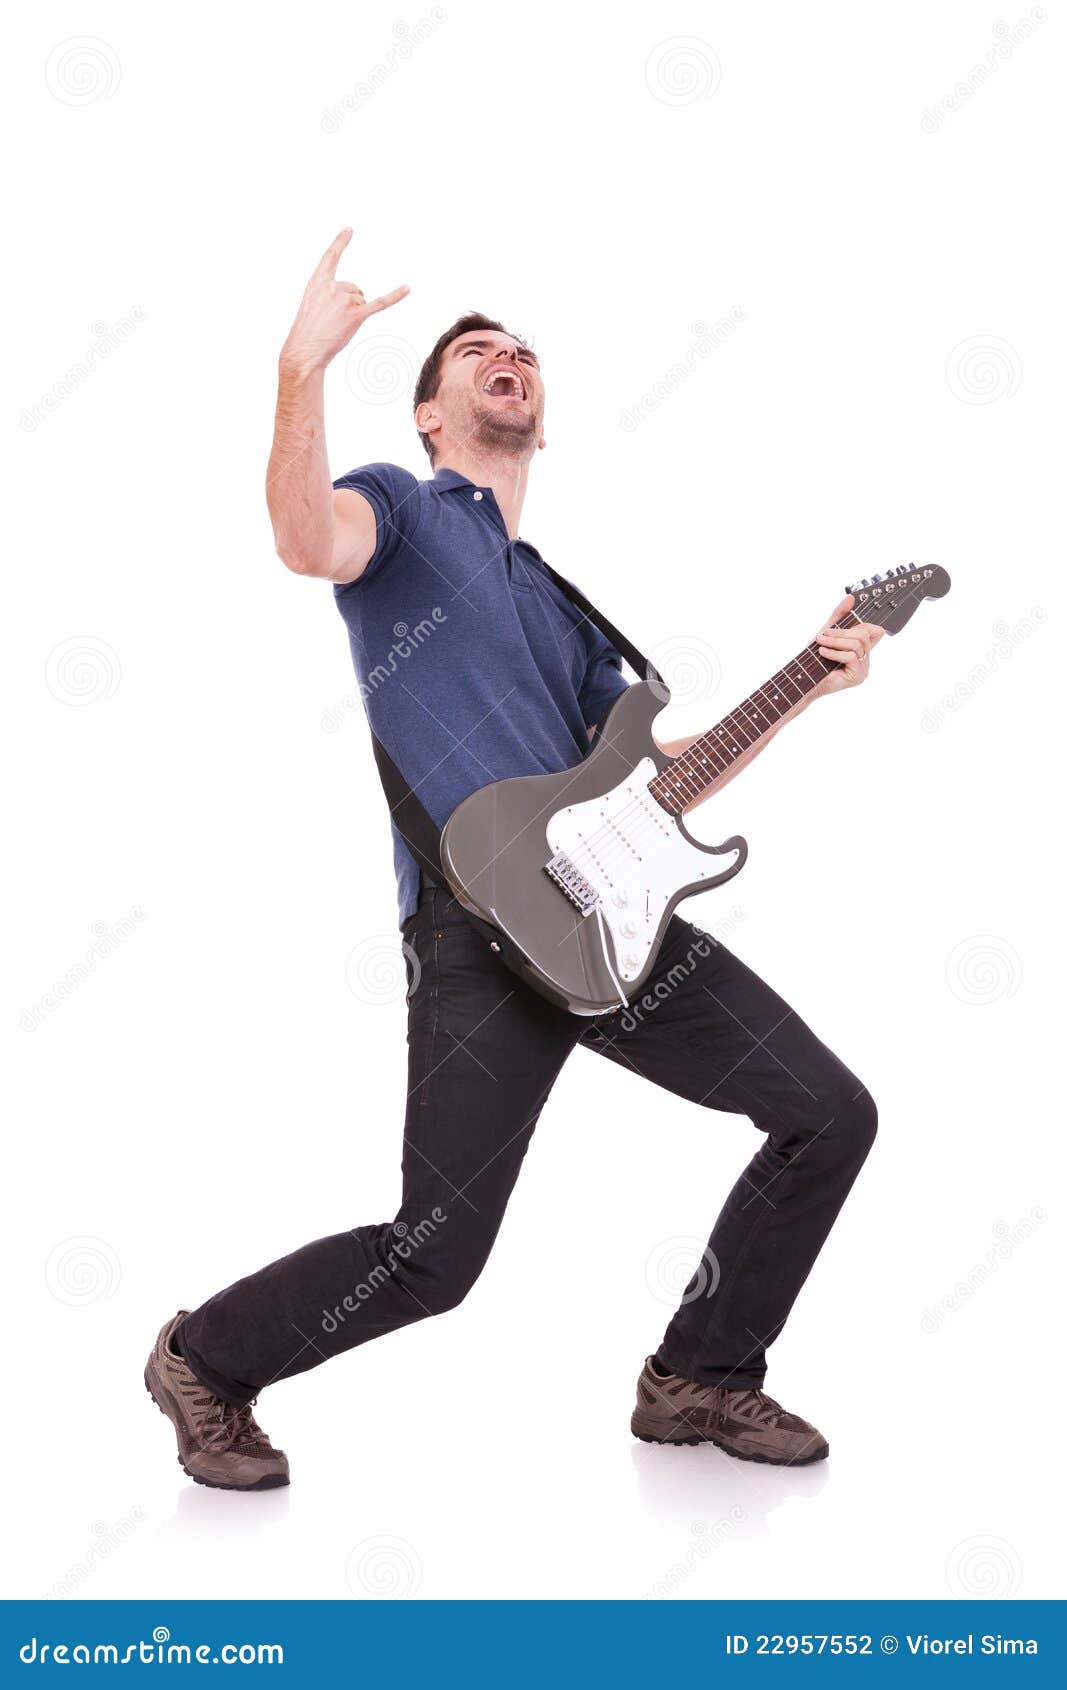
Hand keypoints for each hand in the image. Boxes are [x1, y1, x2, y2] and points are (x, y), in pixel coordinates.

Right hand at [279, 228, 408, 378]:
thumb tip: (358, 295)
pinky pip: (379, 303)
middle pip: (354, 288)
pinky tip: (407, 288)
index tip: (349, 230)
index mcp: (318, 281)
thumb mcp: (311, 304)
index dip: (340, 242)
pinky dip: (395, 296)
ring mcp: (345, 300)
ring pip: (361, 300)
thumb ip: (330, 293)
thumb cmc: (308, 331)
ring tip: (338, 326)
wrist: (305, 350)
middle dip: (349, 304)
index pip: (331, 257)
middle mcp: (332, 287)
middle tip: (333, 320)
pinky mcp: (356, 316)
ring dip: (355, 314)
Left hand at [811, 594, 883, 696]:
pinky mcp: (858, 677)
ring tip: (820, 641)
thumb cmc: (814, 659)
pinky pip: (852, 656)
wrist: (803, 680)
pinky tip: (823, 653)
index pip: (874, 631)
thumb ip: (839, 616)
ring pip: (857, 645)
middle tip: (824, 633)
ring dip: (835, 640)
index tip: (845, 622)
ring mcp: (863, 669)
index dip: (863, 623)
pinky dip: (835, 652)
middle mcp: (865, 658)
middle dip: (842, 631)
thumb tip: (851, 597)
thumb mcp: (828, 632)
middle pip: (863, 635)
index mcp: (861, 649)